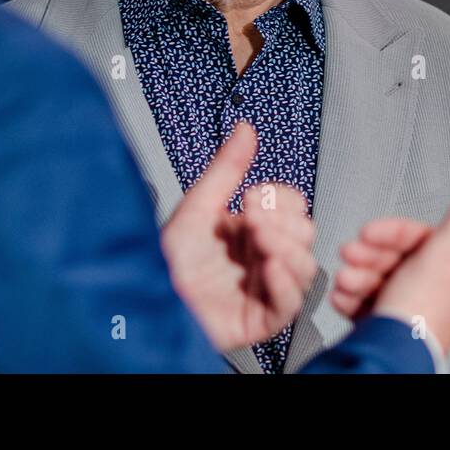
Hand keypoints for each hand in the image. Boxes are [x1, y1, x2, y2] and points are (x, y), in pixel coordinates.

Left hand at [160, 122, 317, 351]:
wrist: (144, 297)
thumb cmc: (162, 259)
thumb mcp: (196, 206)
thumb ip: (226, 169)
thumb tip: (244, 130)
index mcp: (249, 230)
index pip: (292, 209)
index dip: (281, 200)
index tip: (253, 196)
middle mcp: (260, 258)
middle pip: (305, 235)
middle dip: (284, 222)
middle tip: (253, 218)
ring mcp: (262, 288)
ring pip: (305, 268)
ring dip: (288, 248)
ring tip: (259, 241)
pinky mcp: (260, 319)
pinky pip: (290, 304)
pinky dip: (285, 283)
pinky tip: (268, 268)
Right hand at [331, 172, 449, 349]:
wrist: (388, 354)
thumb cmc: (419, 314)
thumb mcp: (443, 250)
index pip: (420, 237)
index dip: (389, 232)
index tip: (367, 232)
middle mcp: (438, 293)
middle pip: (394, 257)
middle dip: (367, 256)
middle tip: (351, 257)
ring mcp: (412, 310)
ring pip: (377, 278)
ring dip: (356, 276)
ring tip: (346, 282)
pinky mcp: (388, 325)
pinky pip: (365, 301)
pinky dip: (352, 297)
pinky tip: (345, 299)